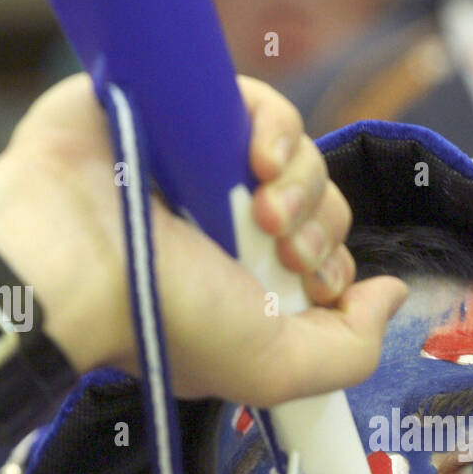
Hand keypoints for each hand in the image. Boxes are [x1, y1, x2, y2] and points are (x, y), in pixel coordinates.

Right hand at [0, 74, 405, 401]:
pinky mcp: (192, 113)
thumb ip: (349, 349)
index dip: (335, 267)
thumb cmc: (167, 319)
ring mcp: (211, 169)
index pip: (326, 261)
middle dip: (319, 229)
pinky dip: (278, 126)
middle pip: (322, 208)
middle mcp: (232, 228)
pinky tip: (259, 156)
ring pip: (301, 155)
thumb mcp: (274, 369)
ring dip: (302, 183)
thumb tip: (393, 295)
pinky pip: (263, 104)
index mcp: (248, 287)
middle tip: (283, 249)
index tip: (311, 283)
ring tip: (265, 208)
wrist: (79, 258)